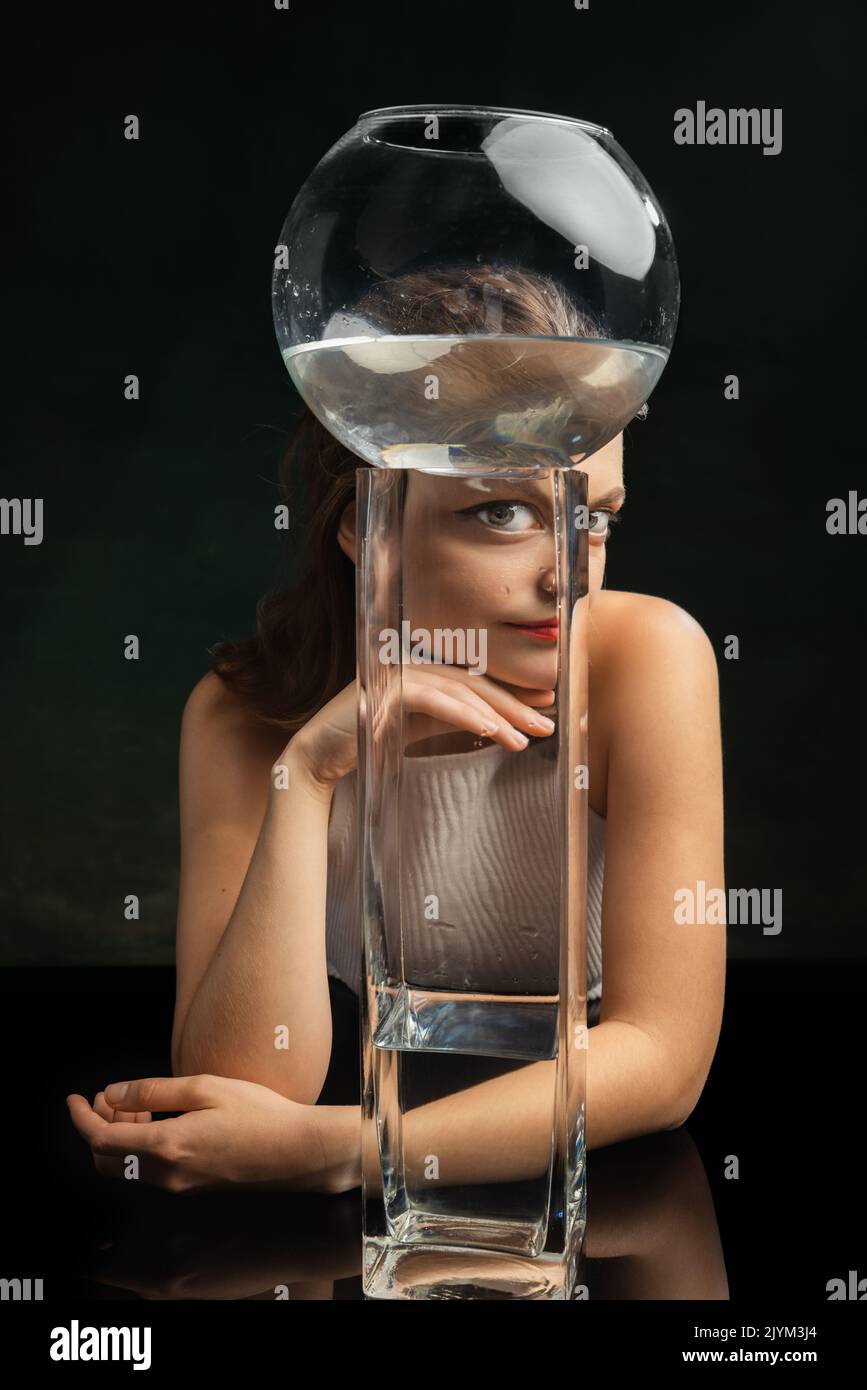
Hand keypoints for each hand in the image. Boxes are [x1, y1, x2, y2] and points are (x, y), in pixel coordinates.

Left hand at [66, 1074, 339, 1194]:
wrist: (298, 1150)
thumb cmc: (259, 1114)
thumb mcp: (203, 1088)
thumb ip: (153, 1091)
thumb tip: (114, 1093)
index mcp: (166, 1146)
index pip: (102, 1138)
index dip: (82, 1118)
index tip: (76, 1098)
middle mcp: (168, 1174)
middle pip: (108, 1160)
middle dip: (98, 1128)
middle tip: (108, 1098)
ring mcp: (181, 1185)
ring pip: (128, 1168)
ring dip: (120, 1138)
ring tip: (136, 1105)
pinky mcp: (195, 1187)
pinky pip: (151, 1171)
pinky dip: (141, 1148)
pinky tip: (160, 1122)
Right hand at [289, 669, 556, 789]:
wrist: (319, 755)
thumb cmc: (369, 741)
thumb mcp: (421, 728)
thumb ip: (455, 718)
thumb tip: (500, 721)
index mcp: (424, 673)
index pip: (476, 680)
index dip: (512, 692)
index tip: (548, 706)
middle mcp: (413, 666)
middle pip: (473, 683)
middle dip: (514, 704)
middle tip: (548, 724)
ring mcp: (398, 674)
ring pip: (458, 690)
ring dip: (495, 714)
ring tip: (523, 738)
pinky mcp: (385, 690)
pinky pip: (433, 700)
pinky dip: (463, 714)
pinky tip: (488, 731)